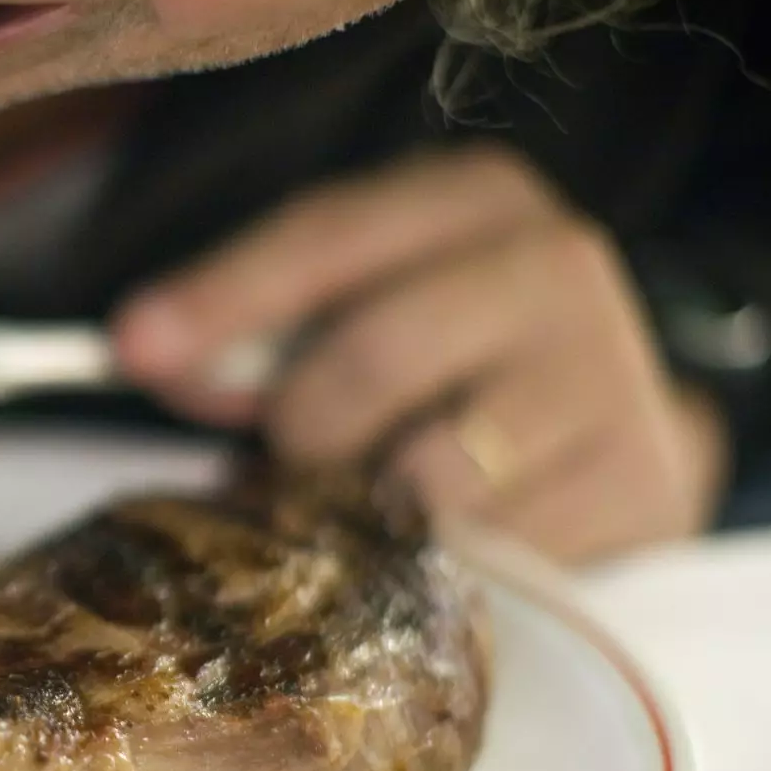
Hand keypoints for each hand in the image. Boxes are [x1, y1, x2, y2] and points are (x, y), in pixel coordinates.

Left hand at [113, 144, 728, 563]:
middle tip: (289, 467)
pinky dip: (434, 571)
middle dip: (302, 431)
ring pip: (430, 474)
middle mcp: (553, 264)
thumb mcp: (360, 310)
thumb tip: (150, 354)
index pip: (326, 237)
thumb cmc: (450, 363)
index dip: (221, 296)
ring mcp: (607, 375)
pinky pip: (490, 555)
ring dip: (363, 514)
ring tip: (364, 509)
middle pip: (374, 353)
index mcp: (471, 198)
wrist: (620, 427)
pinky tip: (435, 551)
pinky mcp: (639, 481)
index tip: (132, 348)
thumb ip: (259, 332)